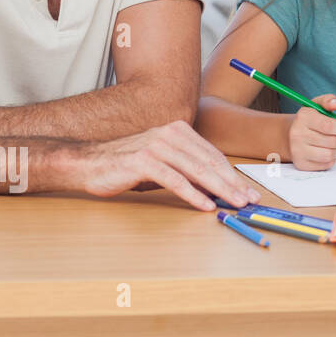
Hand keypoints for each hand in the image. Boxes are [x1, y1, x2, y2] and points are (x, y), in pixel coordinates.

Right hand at [75, 120, 262, 210]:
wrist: (87, 163)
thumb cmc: (125, 165)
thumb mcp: (162, 163)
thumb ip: (187, 169)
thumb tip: (217, 189)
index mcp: (179, 131)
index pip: (213, 155)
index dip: (233, 175)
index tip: (247, 191)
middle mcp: (171, 134)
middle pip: (210, 162)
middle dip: (233, 183)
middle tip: (249, 200)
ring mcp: (157, 146)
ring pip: (197, 170)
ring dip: (219, 190)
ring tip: (234, 204)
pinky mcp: (143, 161)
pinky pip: (175, 180)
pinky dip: (193, 194)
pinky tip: (206, 205)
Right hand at [288, 95, 335, 170]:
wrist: (290, 135)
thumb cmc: (309, 120)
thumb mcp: (316, 105)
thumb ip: (329, 101)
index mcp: (303, 117)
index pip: (329, 126)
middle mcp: (298, 134)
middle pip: (332, 141)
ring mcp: (298, 151)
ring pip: (330, 154)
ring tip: (333, 143)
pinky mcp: (301, 164)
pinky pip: (326, 164)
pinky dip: (331, 158)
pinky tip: (325, 151)